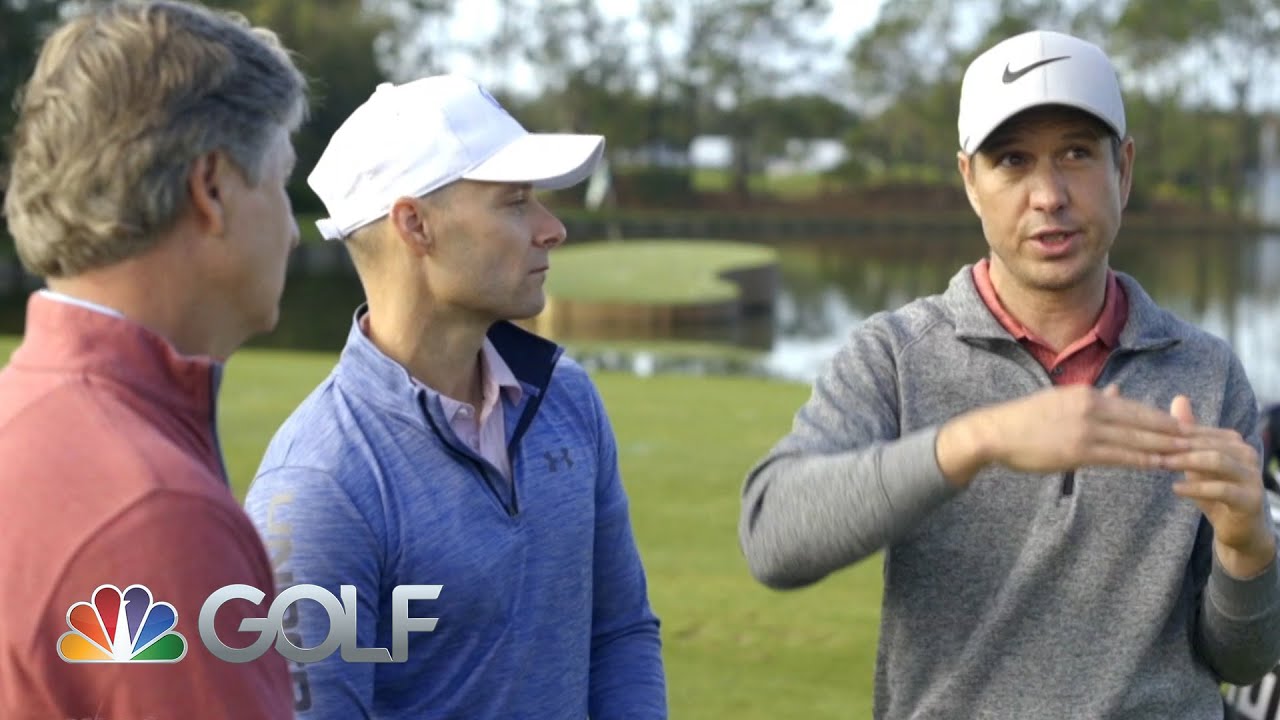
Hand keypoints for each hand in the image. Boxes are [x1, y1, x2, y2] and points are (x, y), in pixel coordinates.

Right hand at [937, 384, 1190, 486]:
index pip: (1134, 407)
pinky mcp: (1078, 450)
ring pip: (1136, 440)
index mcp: (1087, 395)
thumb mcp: (1060, 401)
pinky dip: (1143, 461)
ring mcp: (1086, 429)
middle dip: (1174, 432)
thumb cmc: (1023, 420)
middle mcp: (1091, 407)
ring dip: (1166, 448)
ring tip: (1191, 455)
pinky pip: (1119, 457)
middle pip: (1143, 421)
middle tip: (1201, 441)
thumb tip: (1116, 392)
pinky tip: (1161, 466)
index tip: (1186, 426)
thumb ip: (1092, 399)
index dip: (1162, 419)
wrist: (993, 433)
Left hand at [1161, 396, 1275, 577]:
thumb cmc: (1214, 491)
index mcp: (1232, 442)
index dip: (1171, 431)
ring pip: (1216, 460)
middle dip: (1176, 444)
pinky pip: (1222, 489)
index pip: (1198, 431)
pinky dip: (1197, 488)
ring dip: (1186, 461)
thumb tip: (1179, 398)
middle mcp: (1246, 453)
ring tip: (1160, 463)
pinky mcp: (1250, 499)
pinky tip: (1175, 489)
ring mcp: (1251, 475)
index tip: (1141, 431)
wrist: (1239, 529)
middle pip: (1207, 442)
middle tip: (1146, 445)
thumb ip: (1188, 434)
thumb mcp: (1196, 462)